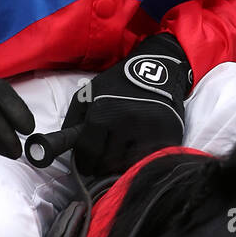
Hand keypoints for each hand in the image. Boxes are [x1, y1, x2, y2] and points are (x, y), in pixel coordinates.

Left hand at [62, 33, 191, 177]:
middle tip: (103, 162)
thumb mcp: (88, 93)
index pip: (88, 152)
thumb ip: (72, 121)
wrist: (158, 69)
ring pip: (128, 164)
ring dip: (121, 163)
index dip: (84, 163)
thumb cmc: (118, 83)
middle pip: (107, 162)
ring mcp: (149, 131)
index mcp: (103, 113)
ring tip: (120, 153)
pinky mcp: (169, 136)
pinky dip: (142, 159)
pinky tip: (138, 149)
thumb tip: (66, 148)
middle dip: (102, 165)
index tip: (86, 166)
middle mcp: (126, 123)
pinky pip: (149, 160)